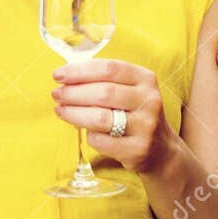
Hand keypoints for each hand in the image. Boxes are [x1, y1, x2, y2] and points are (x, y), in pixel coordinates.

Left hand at [52, 57, 172, 175]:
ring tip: (60, 110)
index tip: (58, 75)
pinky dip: (88, 135)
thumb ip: (105, 80)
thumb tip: (66, 76)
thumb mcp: (131, 90)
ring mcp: (145, 126)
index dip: (80, 71)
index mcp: (145, 79)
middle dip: (73, 93)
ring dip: (74, 113)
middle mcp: (149, 100)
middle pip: (103, 92)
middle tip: (56, 94)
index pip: (109, 69)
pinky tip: (83, 131)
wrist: (161, 149)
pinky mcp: (138, 149)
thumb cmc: (135, 114)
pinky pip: (101, 141)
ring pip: (100, 118)